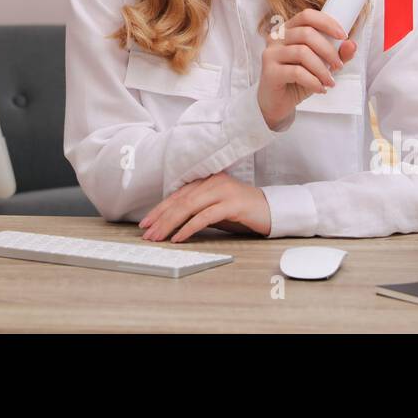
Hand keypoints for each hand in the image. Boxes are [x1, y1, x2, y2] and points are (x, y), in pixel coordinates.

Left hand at [138, 171, 271, 241]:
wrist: (271, 210)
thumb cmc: (241, 212)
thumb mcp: (214, 208)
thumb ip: (196, 209)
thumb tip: (171, 223)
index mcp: (206, 180)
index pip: (177, 195)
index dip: (159, 209)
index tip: (145, 223)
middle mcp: (213, 182)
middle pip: (180, 200)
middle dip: (160, 218)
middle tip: (147, 234)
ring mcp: (223, 191)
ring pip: (189, 207)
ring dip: (170, 224)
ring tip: (158, 237)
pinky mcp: (232, 204)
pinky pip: (205, 216)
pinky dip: (189, 228)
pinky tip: (179, 237)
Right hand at [258, 8, 357, 128]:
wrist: (278, 103)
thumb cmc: (298, 80)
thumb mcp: (321, 66)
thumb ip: (337, 54)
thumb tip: (352, 44)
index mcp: (288, 30)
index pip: (307, 15)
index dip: (327, 23)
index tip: (343, 36)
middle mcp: (276, 38)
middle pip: (306, 33)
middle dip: (328, 50)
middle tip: (339, 65)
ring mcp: (271, 54)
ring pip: (302, 52)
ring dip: (322, 69)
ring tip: (329, 81)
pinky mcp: (269, 72)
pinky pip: (296, 72)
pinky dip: (313, 81)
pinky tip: (319, 89)